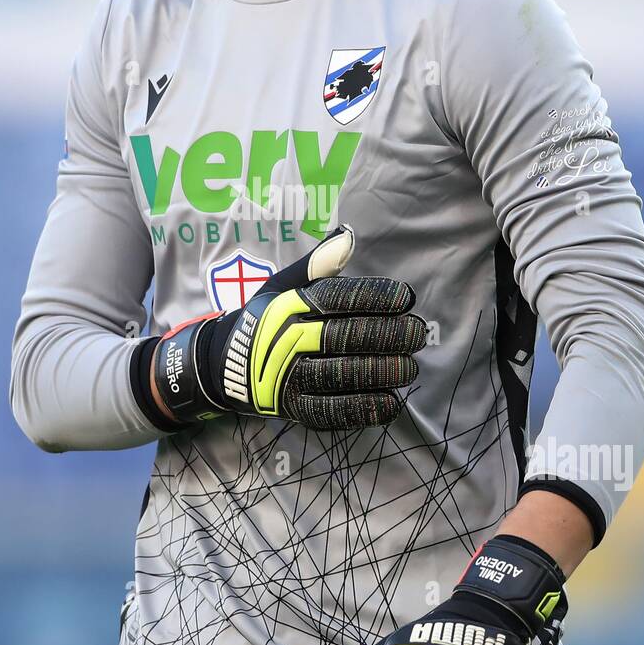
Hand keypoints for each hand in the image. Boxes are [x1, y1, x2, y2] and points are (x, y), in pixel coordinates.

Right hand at [151, 224, 425, 429]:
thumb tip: (347, 234)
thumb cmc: (269, 319)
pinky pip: (332, 410)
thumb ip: (319, 264)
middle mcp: (287, 340)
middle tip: (418, 333)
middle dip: (387, 335)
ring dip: (382, 372)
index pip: (336, 298)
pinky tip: (392, 402)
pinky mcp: (293, 408)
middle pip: (344, 337)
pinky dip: (364, 409)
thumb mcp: (285, 286)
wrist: (225, 363)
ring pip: (341, 375)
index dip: (375, 297)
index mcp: (290, 305)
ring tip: (410, 367)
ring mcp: (288, 377)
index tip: (407, 297)